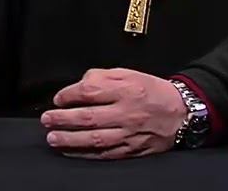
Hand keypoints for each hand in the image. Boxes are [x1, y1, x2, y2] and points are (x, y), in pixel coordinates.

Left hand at [40, 68, 186, 159]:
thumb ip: (103, 76)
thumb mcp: (129, 73)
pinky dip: (86, 154)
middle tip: (47, 119)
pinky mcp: (132, 150)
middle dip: (63, 119)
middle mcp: (127, 113)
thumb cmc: (152, 91)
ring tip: (53, 137)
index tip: (57, 98)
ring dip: (70, 139)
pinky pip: (105, 154)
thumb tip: (81, 83)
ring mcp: (129, 134)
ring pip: (94, 139)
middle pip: (88, 117)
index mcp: (126, 90)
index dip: (69, 95)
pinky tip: (71, 151)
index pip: (90, 92)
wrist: (181, 112)